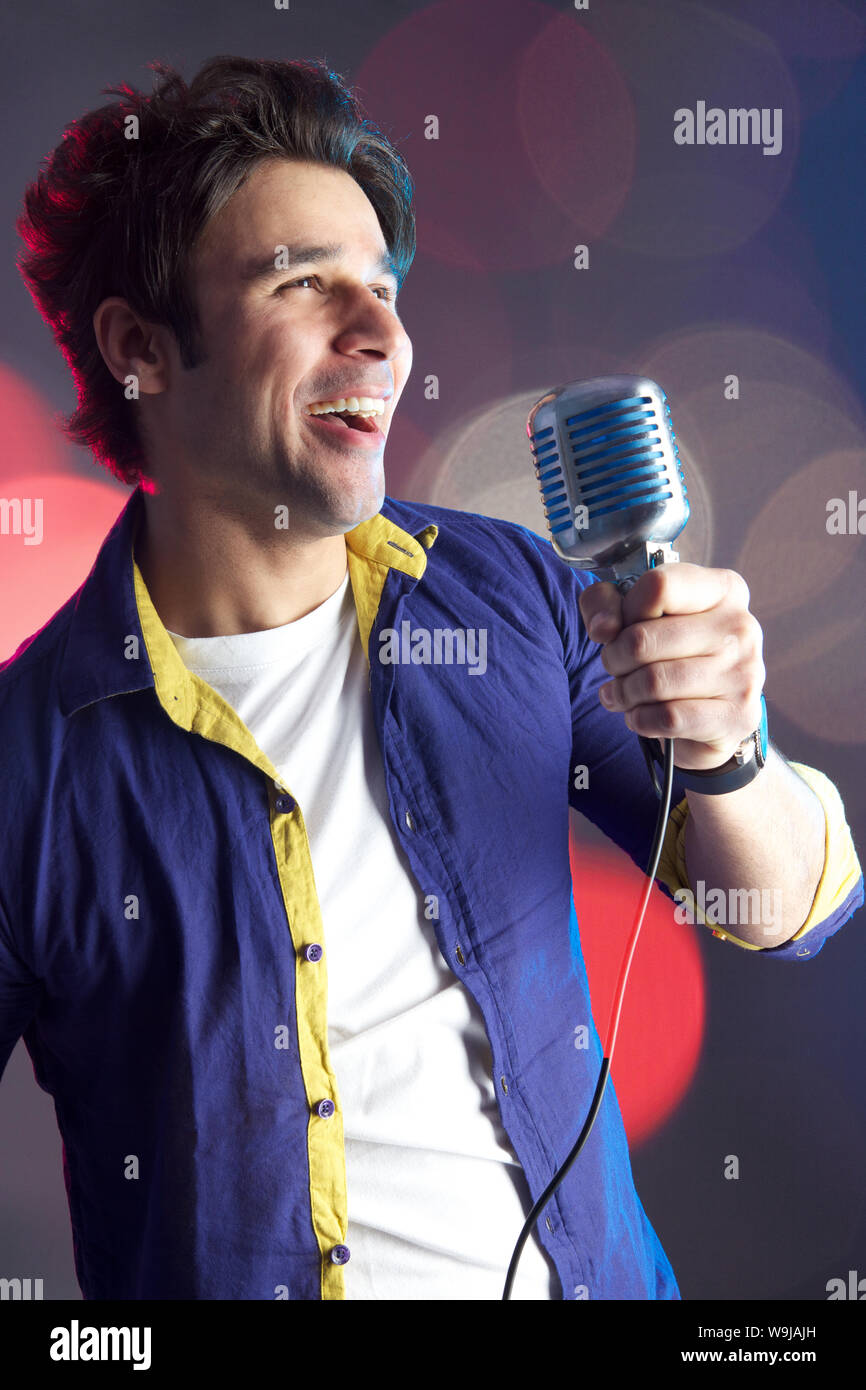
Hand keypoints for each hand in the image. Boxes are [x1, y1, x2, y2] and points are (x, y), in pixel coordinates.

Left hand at [577, 564, 765, 772]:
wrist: (709, 713)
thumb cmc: (668, 651)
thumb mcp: (632, 613)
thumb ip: (604, 602)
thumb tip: (603, 628)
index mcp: (723, 589)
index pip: (658, 586)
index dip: (625, 610)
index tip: (623, 626)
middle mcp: (741, 626)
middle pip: (643, 639)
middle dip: (614, 658)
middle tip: (616, 666)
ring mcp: (744, 672)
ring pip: (653, 682)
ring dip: (624, 692)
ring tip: (624, 693)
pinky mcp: (738, 715)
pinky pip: (669, 717)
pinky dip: (641, 719)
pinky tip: (640, 716)